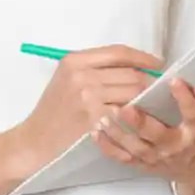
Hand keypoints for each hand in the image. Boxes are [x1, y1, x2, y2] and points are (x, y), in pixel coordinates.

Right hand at [12, 44, 163, 175]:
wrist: (34, 141)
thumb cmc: (53, 110)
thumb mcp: (68, 79)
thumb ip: (96, 68)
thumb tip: (136, 66)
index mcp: (75, 60)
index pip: (119, 52)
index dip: (143, 57)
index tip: (158, 64)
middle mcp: (81, 75)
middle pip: (130, 73)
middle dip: (150, 81)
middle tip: (160, 89)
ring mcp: (87, 97)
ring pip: (133, 93)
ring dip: (147, 100)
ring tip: (154, 104)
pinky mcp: (92, 119)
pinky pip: (125, 113)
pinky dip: (136, 116)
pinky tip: (141, 120)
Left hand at [92, 77, 194, 194]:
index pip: (193, 114)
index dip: (184, 98)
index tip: (174, 80)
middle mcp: (176, 147)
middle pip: (157, 135)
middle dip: (140, 122)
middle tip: (125, 107)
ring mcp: (158, 158)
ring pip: (135, 148)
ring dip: (118, 134)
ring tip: (104, 117)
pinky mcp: (146, 165)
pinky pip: (124, 158)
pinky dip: (109, 148)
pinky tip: (96, 133)